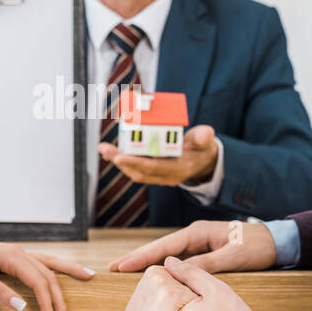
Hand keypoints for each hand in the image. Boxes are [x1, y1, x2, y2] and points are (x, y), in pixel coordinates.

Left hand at [0, 225, 92, 310]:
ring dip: (67, 275)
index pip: (39, 283)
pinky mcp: (13, 257)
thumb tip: (23, 307)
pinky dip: (56, 268)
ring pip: (50, 264)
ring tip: (88, 278)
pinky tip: (63, 273)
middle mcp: (19, 252)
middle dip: (61, 298)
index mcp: (11, 256)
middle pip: (49, 275)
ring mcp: (17, 253)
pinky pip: (41, 263)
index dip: (48, 305)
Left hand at [98, 124, 218, 186]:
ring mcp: (160, 177)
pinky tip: (112, 153)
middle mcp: (167, 176)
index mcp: (179, 168)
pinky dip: (124, 162)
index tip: (120, 156)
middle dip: (120, 161)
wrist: (204, 162)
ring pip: (135, 172)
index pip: (154, 168)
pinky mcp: (155, 173)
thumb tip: (206, 133)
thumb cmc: (203, 148)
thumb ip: (204, 137)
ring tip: (104, 150)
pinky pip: (137, 169)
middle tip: (104, 149)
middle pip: (139, 172)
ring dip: (119, 162)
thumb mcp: (206, 141)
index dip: (135, 162)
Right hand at [108, 218, 276, 273]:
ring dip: (149, 263)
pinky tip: (156, 278)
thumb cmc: (256, 246)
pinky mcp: (204, 252)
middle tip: (113, 268)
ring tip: (126, 273)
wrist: (277, 242)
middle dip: (137, 258)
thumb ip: (206, 263)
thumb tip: (179, 270)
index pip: (164, 246)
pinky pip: (180, 262)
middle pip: (160, 249)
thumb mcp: (232, 256)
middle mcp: (195, 235)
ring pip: (168, 255)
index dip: (142, 256)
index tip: (121, 265)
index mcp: (198, 231)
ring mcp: (199, 243)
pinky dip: (166, 269)